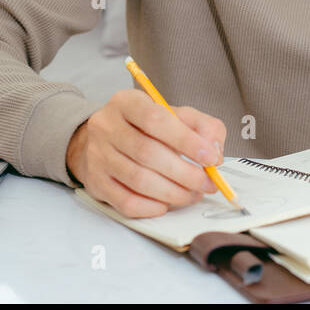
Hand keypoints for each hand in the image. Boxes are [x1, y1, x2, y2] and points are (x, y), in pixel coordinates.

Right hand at [65, 89, 227, 218]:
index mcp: (126, 102)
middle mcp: (106, 126)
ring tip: (193, 194)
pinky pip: (126, 202)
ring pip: (138, 180)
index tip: (210, 157)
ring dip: (173, 192)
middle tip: (207, 184)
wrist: (101, 140)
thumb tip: (214, 152)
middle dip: (185, 173)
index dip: (186, 140)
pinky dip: (151, 207)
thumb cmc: (144, 128)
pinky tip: (167, 203)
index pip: (155, 119)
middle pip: (147, 153)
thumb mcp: (174, 115)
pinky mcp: (96, 183)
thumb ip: (201, 127)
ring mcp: (97, 156)